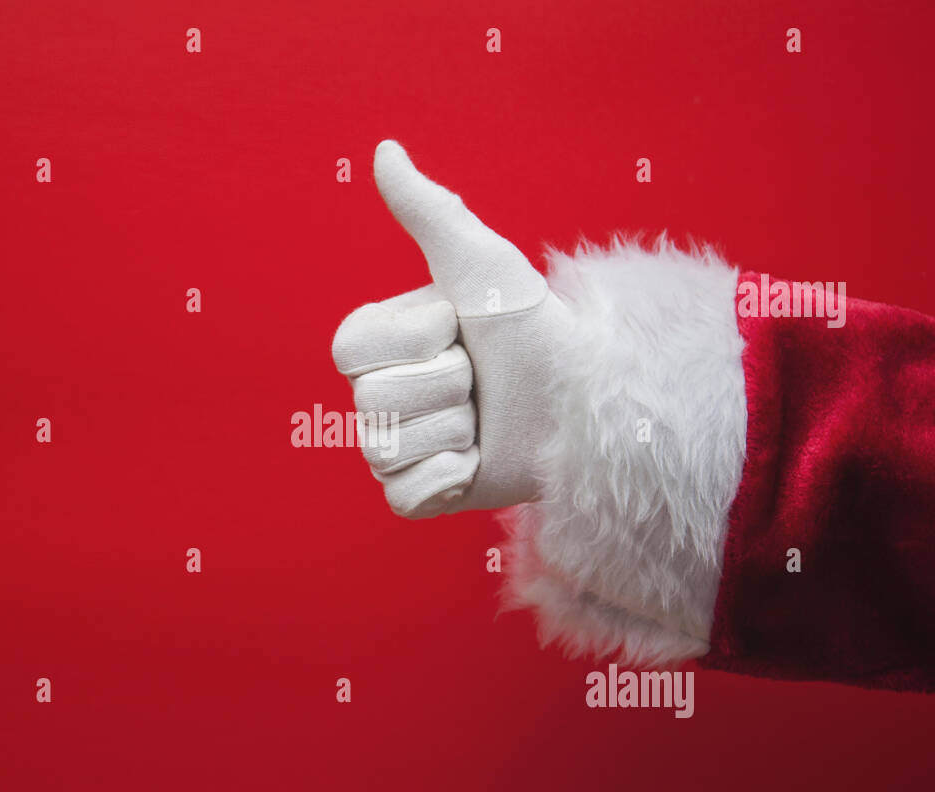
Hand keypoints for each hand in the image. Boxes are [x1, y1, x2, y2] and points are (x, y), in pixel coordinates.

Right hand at [332, 140, 564, 517]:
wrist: (583, 399)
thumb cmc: (531, 325)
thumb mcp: (478, 263)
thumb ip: (427, 210)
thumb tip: (385, 150)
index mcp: (378, 345)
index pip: (352, 353)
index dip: (413, 341)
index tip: (457, 328)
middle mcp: (376, 396)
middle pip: (371, 404)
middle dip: (444, 388)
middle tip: (480, 380)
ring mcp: (395, 448)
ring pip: (386, 451)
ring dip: (453, 433)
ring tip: (484, 420)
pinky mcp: (418, 494)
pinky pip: (402, 497)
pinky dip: (446, 482)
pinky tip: (475, 464)